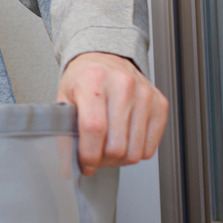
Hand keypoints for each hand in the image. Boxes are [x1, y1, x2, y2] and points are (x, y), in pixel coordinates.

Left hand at [56, 51, 168, 174]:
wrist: (106, 59)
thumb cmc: (84, 79)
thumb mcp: (64, 98)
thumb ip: (63, 129)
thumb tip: (66, 164)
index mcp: (93, 80)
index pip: (94, 129)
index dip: (89, 155)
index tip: (85, 164)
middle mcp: (122, 85)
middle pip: (117, 146)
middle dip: (103, 161)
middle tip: (94, 157)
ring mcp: (145, 94)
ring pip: (136, 151)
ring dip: (119, 160)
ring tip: (107, 149)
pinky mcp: (159, 104)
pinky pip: (150, 147)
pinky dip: (136, 152)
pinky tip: (123, 141)